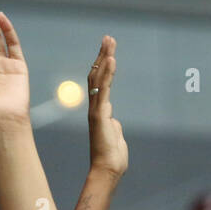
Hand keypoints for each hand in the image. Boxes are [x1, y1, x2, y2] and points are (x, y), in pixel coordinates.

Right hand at [87, 36, 127, 177]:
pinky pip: (104, 90)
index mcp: (100, 110)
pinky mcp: (99, 116)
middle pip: (97, 75)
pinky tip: (111, 60)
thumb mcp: (115, 135)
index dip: (104, 66)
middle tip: (108, 38)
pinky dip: (108, 74)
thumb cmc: (113, 157)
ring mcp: (96, 110)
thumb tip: (114, 121)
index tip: (109, 51)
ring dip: (105, 58)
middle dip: (103, 55)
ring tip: (109, 41)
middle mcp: (96, 107)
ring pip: (98, 79)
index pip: (101, 83)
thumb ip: (113, 125)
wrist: (108, 171)